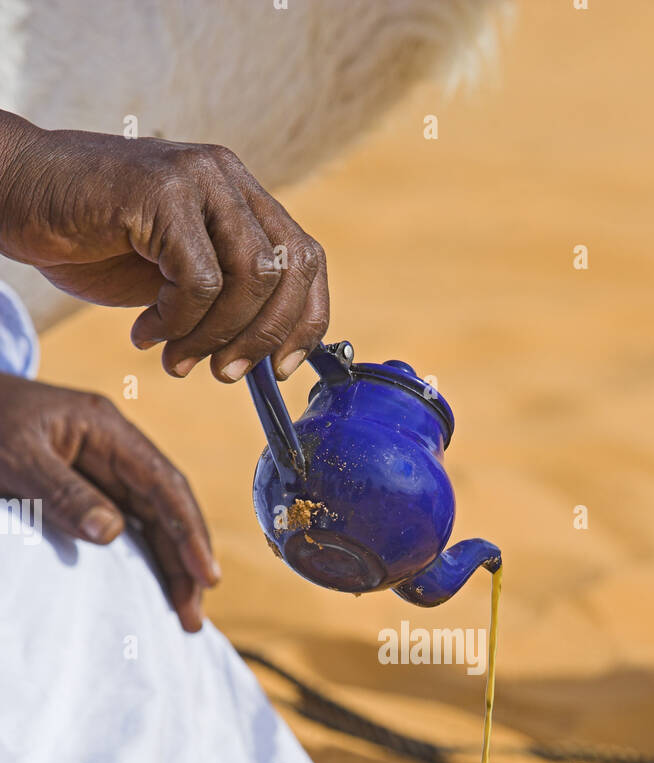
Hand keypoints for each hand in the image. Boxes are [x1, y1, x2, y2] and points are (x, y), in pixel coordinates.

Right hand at [0, 113, 327, 382]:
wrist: (18, 196)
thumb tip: (270, 357)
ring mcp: (196, 178)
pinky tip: (148, 331)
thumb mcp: (174, 276)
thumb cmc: (92, 241)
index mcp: (239, 194)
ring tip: (177, 359)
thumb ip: (223, 300)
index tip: (284, 370)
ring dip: (217, 336)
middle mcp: (225, 177)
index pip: (304, 258)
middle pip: (287, 268)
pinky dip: (179, 321)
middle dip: (264, 337)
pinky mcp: (161, 193)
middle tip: (227, 375)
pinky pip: (199, 280)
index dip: (306, 320)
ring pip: (249, 277)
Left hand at [0, 373, 218, 630]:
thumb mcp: (16, 456)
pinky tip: (153, 585)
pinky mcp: (87, 488)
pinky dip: (144, 557)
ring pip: (151, 521)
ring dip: (170, 566)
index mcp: (106, 430)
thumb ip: (62, 492)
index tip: (206, 577)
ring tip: (183, 612)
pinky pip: (127, 524)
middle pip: (166, 509)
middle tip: (192, 615)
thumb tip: (111, 533)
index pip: (163, 485)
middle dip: (186, 561)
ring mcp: (102, 469)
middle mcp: (114, 449)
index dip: (189, 533)